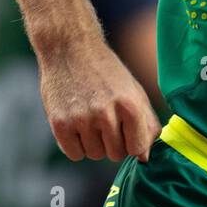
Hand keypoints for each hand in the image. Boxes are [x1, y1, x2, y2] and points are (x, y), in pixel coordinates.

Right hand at [36, 34, 161, 162]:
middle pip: (116, 154)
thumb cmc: (107, 72)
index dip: (133, 142)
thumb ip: (146, 124)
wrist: (70, 48)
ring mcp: (81, 120)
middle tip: (106, 120)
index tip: (127, 130)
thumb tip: (145, 157)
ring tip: (90, 118)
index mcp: (129, 105)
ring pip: (95, 155)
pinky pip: (74, 154)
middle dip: (114, 142)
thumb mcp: (134, 91)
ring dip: (94, 143)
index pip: (137, 149)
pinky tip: (77, 124)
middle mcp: (105, 114)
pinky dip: (76, 145)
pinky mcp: (59, 123)